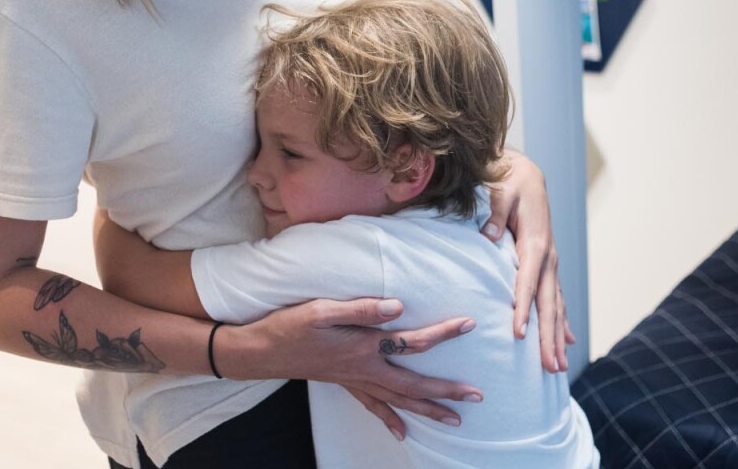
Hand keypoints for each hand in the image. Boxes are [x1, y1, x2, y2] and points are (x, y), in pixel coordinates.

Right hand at [222, 298, 480, 439]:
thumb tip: (398, 306)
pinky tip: (403, 432)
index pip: (412, 341)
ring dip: (428, 409)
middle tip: (477, 396)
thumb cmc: (290, 326)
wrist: (260, 352)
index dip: (442, 333)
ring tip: (455, 418)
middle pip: (414, 383)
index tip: (469, 324)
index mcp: (364, 347)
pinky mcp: (344, 384)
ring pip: (398, 400)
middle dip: (446, 390)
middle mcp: (364, 369)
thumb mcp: (321, 309)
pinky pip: (373, 407)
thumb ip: (361, 308)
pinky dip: (390, 419)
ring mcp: (355, 380)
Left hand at [487, 149, 574, 372]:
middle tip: (550, 367)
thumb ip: (496, 213)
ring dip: (558, 338)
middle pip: (549, 304)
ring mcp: (551, 264)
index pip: (528, 282)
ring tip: (558, 367)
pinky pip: (557, 299)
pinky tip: (568, 342)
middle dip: (549, 337)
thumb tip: (489, 234)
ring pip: (556, 307)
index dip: (523, 308)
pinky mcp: (549, 266)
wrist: (527, 175)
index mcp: (535, 243)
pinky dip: (562, 322)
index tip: (519, 334)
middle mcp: (548, 258)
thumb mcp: (501, 191)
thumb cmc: (510, 183)